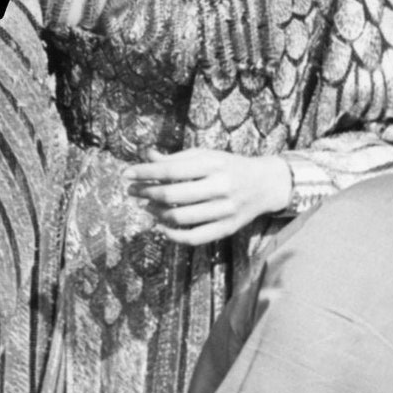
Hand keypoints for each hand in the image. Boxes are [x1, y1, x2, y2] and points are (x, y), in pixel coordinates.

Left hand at [123, 147, 291, 244]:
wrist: (265, 184)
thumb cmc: (228, 166)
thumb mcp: (205, 155)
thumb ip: (176, 158)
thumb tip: (147, 156)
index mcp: (212, 164)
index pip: (171, 169)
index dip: (145, 172)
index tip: (126, 174)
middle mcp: (219, 187)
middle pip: (173, 194)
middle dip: (146, 192)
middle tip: (131, 191)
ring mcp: (225, 210)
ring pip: (181, 217)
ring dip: (156, 213)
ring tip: (145, 206)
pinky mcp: (227, 229)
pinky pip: (194, 238)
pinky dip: (173, 235)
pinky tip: (160, 226)